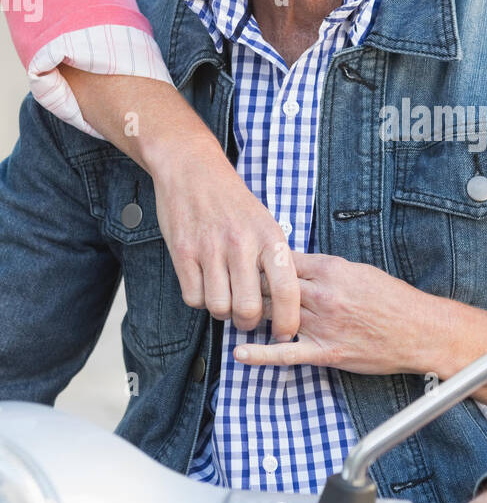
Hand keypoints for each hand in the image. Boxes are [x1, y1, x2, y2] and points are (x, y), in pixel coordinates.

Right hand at [152, 142, 299, 339]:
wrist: (193, 169)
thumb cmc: (233, 201)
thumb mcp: (265, 223)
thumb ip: (273, 259)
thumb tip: (283, 303)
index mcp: (269, 237)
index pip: (286, 290)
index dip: (288, 320)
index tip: (284, 333)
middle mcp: (242, 244)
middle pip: (248, 309)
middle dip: (248, 322)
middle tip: (246, 318)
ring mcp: (210, 248)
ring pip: (219, 307)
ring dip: (222, 311)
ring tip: (224, 297)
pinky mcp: (183, 252)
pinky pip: (193, 298)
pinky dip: (199, 300)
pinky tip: (204, 285)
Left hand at [234, 252, 432, 372]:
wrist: (420, 331)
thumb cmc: (393, 300)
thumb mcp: (360, 271)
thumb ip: (327, 269)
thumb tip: (299, 266)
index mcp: (332, 269)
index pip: (284, 261)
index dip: (263, 262)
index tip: (250, 263)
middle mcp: (324, 295)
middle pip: (273, 287)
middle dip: (251, 286)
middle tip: (233, 286)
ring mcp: (324, 325)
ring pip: (275, 316)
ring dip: (252, 314)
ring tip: (234, 312)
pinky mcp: (327, 352)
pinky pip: (287, 354)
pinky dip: (261, 354)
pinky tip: (239, 352)